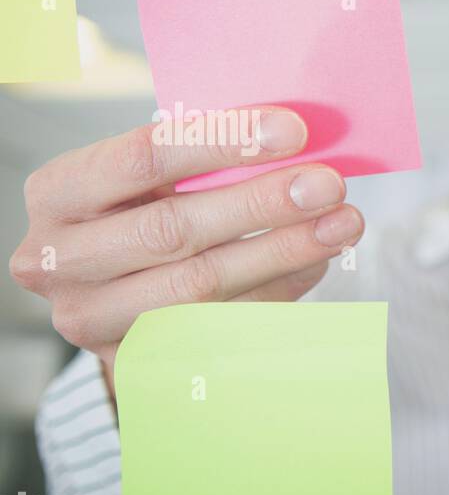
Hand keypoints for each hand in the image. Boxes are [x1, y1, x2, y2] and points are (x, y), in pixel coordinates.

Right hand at [8, 108, 363, 399]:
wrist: (120, 301)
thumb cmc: (146, 216)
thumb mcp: (157, 182)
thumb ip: (208, 163)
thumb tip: (299, 150)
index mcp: (59, 195)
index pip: (141, 158)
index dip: (221, 143)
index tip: (293, 131)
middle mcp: (60, 262)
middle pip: (173, 228)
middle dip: (261, 203)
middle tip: (329, 183)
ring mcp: (95, 322)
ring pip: (201, 285)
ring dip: (283, 251)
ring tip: (344, 224)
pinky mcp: (136, 364)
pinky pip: (222, 329)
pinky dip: (278, 294)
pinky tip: (319, 266)